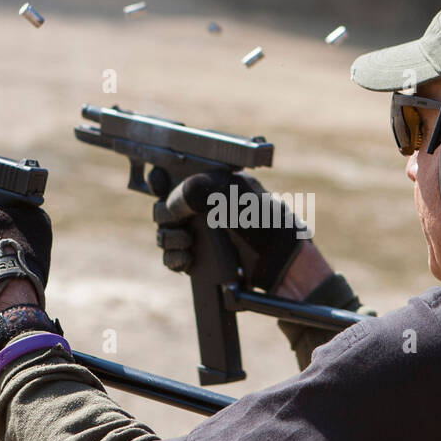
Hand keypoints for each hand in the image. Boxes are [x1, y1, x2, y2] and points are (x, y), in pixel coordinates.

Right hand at [152, 170, 317, 294]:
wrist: (282, 264)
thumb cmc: (267, 223)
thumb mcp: (236, 195)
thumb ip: (201, 189)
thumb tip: (172, 203)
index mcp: (213, 184)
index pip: (176, 176)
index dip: (162, 179)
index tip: (158, 184)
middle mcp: (203, 208)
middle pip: (164, 207)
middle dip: (165, 214)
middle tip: (177, 220)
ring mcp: (200, 236)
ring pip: (165, 233)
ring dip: (169, 238)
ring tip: (187, 244)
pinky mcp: (199, 261)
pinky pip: (173, 258)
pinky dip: (173, 259)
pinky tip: (185, 259)